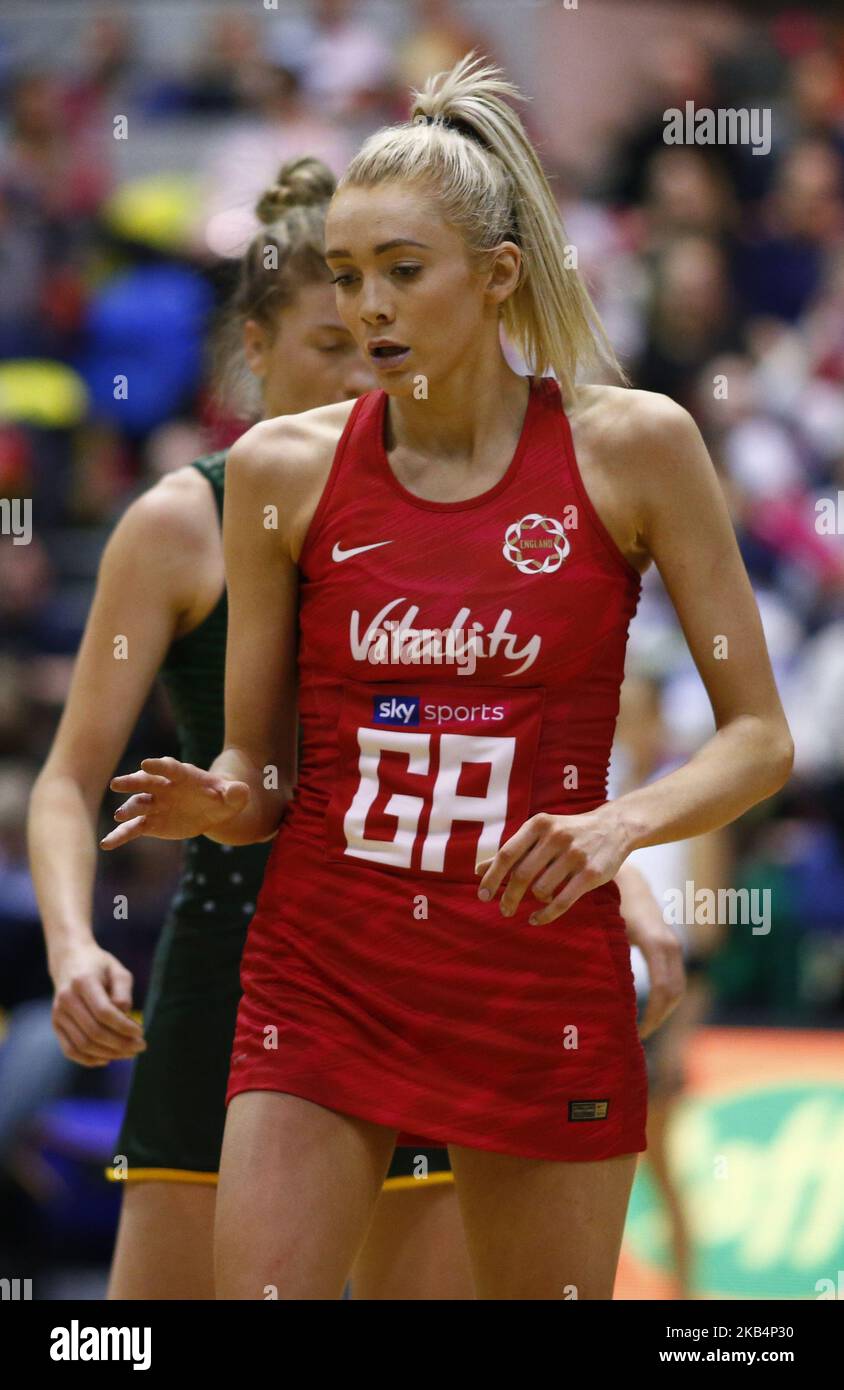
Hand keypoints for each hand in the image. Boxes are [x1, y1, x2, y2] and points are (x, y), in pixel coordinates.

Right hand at [50, 942, 144, 1066]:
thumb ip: (123, 992)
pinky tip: (108, 1059)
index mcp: (83, 981)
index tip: (141, 1032)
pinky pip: (70, 1050)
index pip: (104, 1012)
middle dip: (120, 1043)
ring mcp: (58, 1013)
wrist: (69, 961)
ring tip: (128, 1053)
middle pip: (94, 1031)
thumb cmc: (100, 966)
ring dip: (109, 1054)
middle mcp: (67, 998)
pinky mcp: (55, 1024)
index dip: (124, 1026)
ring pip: (83, 1044)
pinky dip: (89, 1059)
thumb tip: (124, 1017)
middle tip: (140, 1046)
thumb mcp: (117, 971)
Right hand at [100, 756, 248, 849]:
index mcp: (183, 776)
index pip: (170, 768)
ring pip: (137, 805)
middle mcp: (164, 787)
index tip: (146, 764)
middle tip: (117, 784)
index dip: (158, 766)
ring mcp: (155, 805)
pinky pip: (133, 829)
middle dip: (132, 782)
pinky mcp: (150, 823)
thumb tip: (239, 790)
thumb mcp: (234, 795)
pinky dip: (120, 836)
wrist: (212, 809)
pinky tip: (107, 844)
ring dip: (127, 809)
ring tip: (119, 817)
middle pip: (145, 782)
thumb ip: (236, 792)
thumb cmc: (224, 797)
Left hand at [475, 806, 628, 923]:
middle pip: (521, 875)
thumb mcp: (540, 834)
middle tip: (504, 910)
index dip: (492, 877)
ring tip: (539, 897)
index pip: (507, 854)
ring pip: (541, 889)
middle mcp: (555, 837)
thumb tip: (478, 870)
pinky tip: (536, 919)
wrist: (613, 827)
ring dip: (535, 899)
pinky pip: (561, 901)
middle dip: (508, 897)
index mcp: (538, 824)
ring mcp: (575, 855)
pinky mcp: (591, 874)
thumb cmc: (568, 832)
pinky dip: (545, 914)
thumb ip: (512, 851)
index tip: (482, 895)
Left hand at [616, 862, 685, 1038]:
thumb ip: (602, 951)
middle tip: (638, 1038)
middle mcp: (670, 944)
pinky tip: (647, 1011)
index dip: (651, 1013)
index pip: (662, 987)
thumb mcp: (604, 925)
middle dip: (659, 1017)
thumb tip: (589, 989)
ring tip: (641, 1029)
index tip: (635, 1032)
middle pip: (674, 992)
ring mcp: (673, 945)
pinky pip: (675, 980)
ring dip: (664, 1011)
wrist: (627, 879)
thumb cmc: (608, 900)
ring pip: (678, 988)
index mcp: (654, 941)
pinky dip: (665, 999)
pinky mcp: (670, 947)